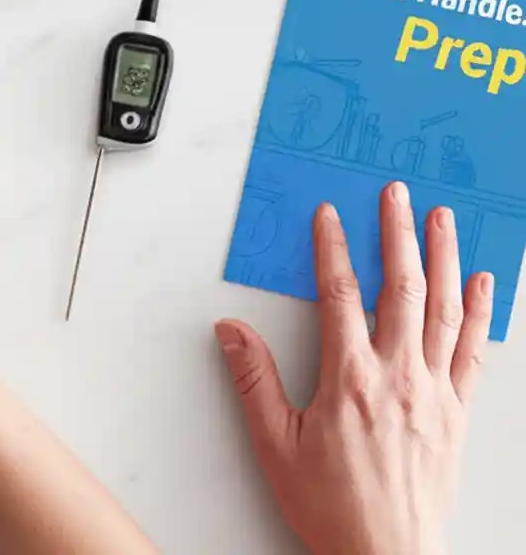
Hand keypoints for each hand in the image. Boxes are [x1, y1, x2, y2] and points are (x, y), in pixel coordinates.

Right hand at [216, 182, 492, 553]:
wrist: (386, 554)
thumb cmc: (331, 505)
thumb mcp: (275, 444)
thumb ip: (254, 381)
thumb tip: (232, 332)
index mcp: (350, 380)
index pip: (340, 295)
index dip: (333, 249)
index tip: (330, 216)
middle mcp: (398, 377)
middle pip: (401, 288)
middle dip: (398, 234)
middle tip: (397, 194)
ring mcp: (435, 392)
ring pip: (444, 310)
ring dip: (444, 258)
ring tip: (443, 220)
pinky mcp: (457, 413)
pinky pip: (474, 351)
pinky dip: (479, 312)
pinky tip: (480, 284)